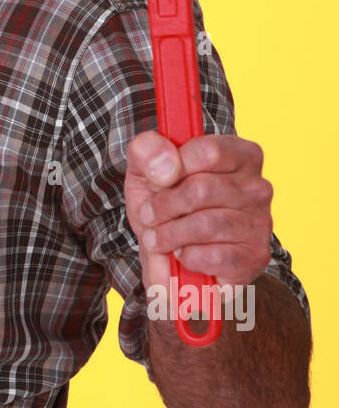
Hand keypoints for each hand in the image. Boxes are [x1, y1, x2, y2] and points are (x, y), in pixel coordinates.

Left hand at [124, 130, 273, 297]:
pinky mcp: (255, 256)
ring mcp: (261, 222)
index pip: (208, 152)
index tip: (156, 183)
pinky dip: (187, 257)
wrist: (171, 258)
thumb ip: (147, 149)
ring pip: (206, 224)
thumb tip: (166, 166)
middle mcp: (258, 186)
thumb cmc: (165, 204)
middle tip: (149, 215)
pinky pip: (214, 256)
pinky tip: (182, 253)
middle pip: (202, 189)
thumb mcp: (146, 168)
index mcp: (240, 155)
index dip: (173, 169)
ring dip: (170, 234)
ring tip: (156, 238)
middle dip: (164, 206)